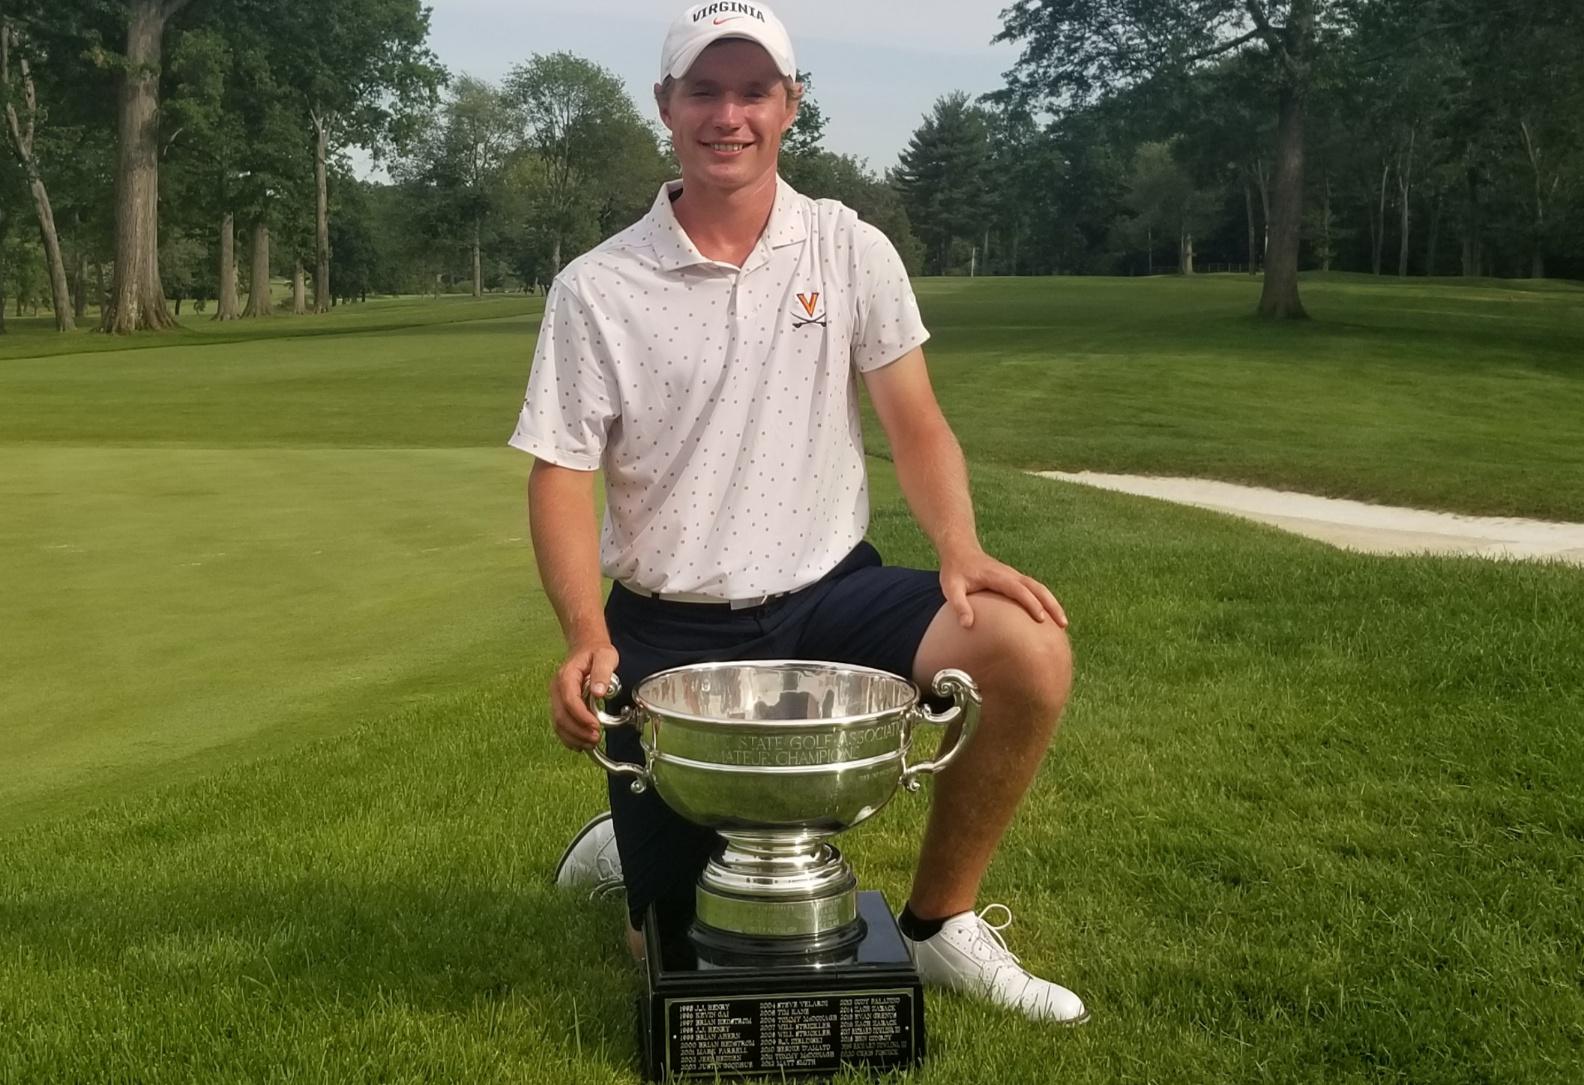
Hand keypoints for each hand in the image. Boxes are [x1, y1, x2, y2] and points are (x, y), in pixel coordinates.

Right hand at [549, 641, 619, 749]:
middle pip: (561, 716)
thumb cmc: (596, 653)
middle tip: (596, 739)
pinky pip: (560, 725)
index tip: (596, 726)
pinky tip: (582, 744)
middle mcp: (557, 689)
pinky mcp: (560, 706)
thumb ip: (602, 672)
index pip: (570, 700)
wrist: (586, 648)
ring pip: (558, 724)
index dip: (581, 717)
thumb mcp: (605, 656)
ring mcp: (556, 698)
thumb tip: (598, 692)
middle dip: (578, 731)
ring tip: (591, 744)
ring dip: (574, 737)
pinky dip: (569, 737)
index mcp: (567, 676)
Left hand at [939, 549, 1068, 630]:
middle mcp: (1010, 574)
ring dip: (1052, 603)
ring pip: (1039, 588)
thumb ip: (958, 605)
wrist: (960, 550)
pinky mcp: (1014, 579)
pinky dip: (1045, 600)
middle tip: (1063, 623)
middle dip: (1052, 604)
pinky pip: (1033, 589)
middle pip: (1037, 587)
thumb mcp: (950, 587)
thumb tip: (967, 625)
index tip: (1041, 618)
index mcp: (997, 576)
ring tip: (1063, 622)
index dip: (1031, 603)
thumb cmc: (955, 570)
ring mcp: (1014, 576)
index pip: (1019, 589)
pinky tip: (1049, 616)